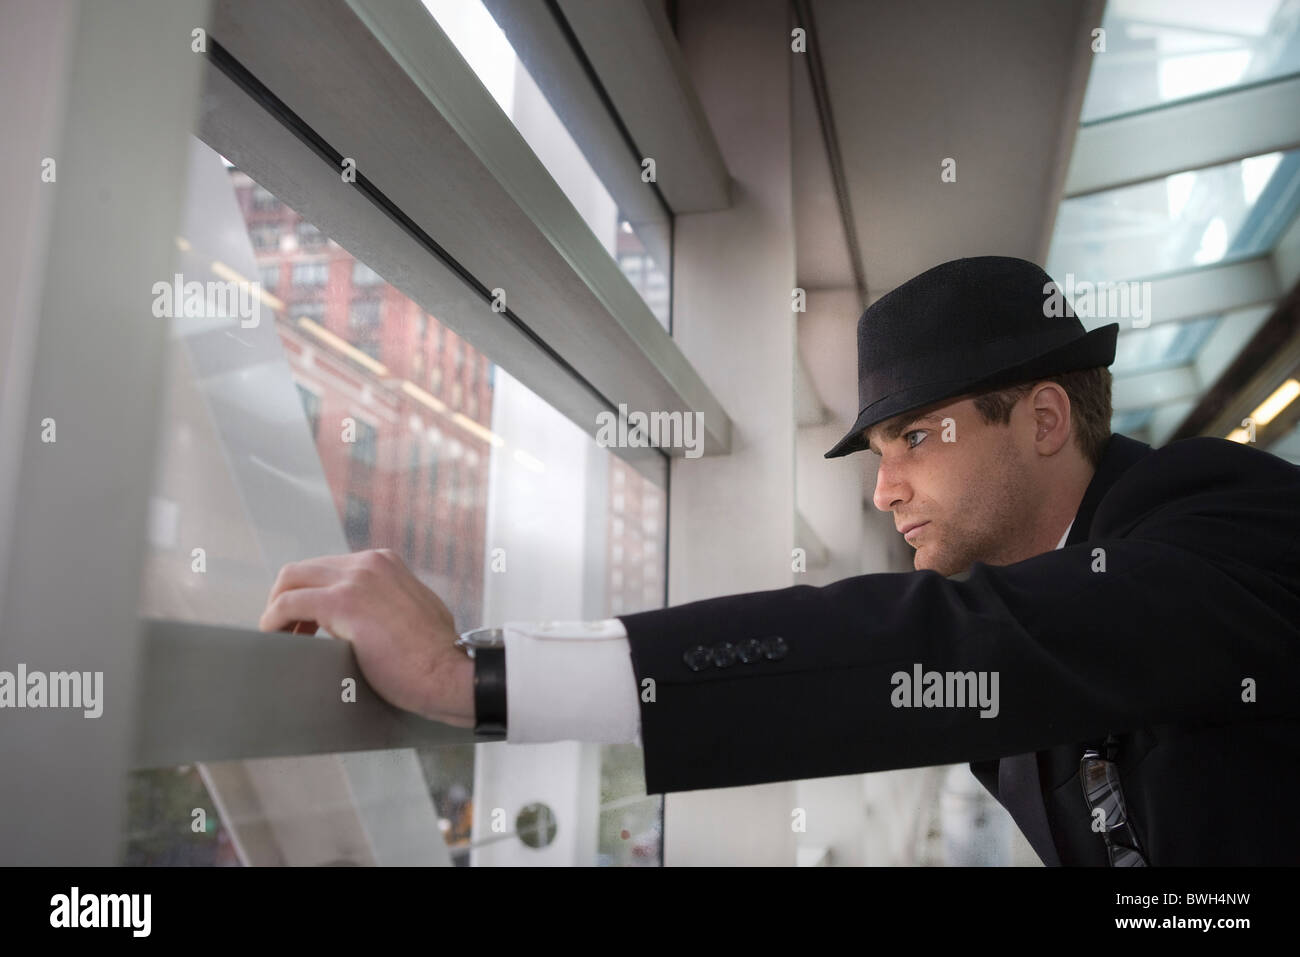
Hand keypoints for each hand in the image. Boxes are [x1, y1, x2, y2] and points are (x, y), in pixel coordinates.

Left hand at [258, 548, 475, 728]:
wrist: (449, 673)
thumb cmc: (436, 656)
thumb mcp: (415, 611)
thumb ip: (389, 602)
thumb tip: (368, 618)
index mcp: (385, 562)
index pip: (329, 568)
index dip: (311, 594)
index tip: (307, 622)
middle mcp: (369, 563)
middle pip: (304, 569)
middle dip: (287, 597)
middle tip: (287, 630)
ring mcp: (356, 579)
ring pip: (291, 580)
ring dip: (277, 608)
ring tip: (280, 637)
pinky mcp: (343, 602)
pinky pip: (289, 604)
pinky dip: (274, 619)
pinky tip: (274, 637)